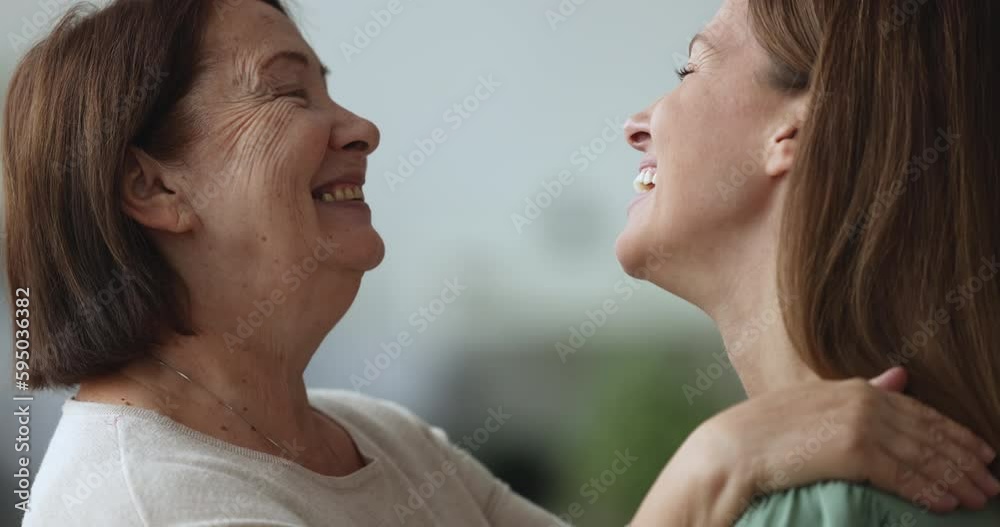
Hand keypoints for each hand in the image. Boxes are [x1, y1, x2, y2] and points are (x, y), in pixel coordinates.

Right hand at [631, 367, 998, 526]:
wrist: (731, 450)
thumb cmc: (764, 434)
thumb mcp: (816, 405)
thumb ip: (861, 392)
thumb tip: (900, 376)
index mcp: (853, 387)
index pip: (918, 411)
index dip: (953, 433)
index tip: (980, 452)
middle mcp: (861, 399)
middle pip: (927, 432)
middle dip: (963, 459)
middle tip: (990, 482)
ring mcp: (857, 423)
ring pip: (921, 455)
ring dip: (954, 479)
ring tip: (977, 498)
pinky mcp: (852, 449)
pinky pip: (901, 474)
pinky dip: (927, 490)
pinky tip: (945, 504)